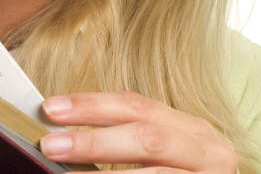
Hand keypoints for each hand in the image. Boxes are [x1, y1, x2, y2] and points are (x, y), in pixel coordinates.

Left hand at [39, 91, 238, 172]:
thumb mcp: (170, 155)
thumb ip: (129, 140)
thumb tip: (66, 138)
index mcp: (193, 129)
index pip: (137, 106)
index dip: (92, 104)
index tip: (50, 108)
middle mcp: (209, 151)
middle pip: (147, 137)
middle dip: (94, 141)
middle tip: (50, 145)